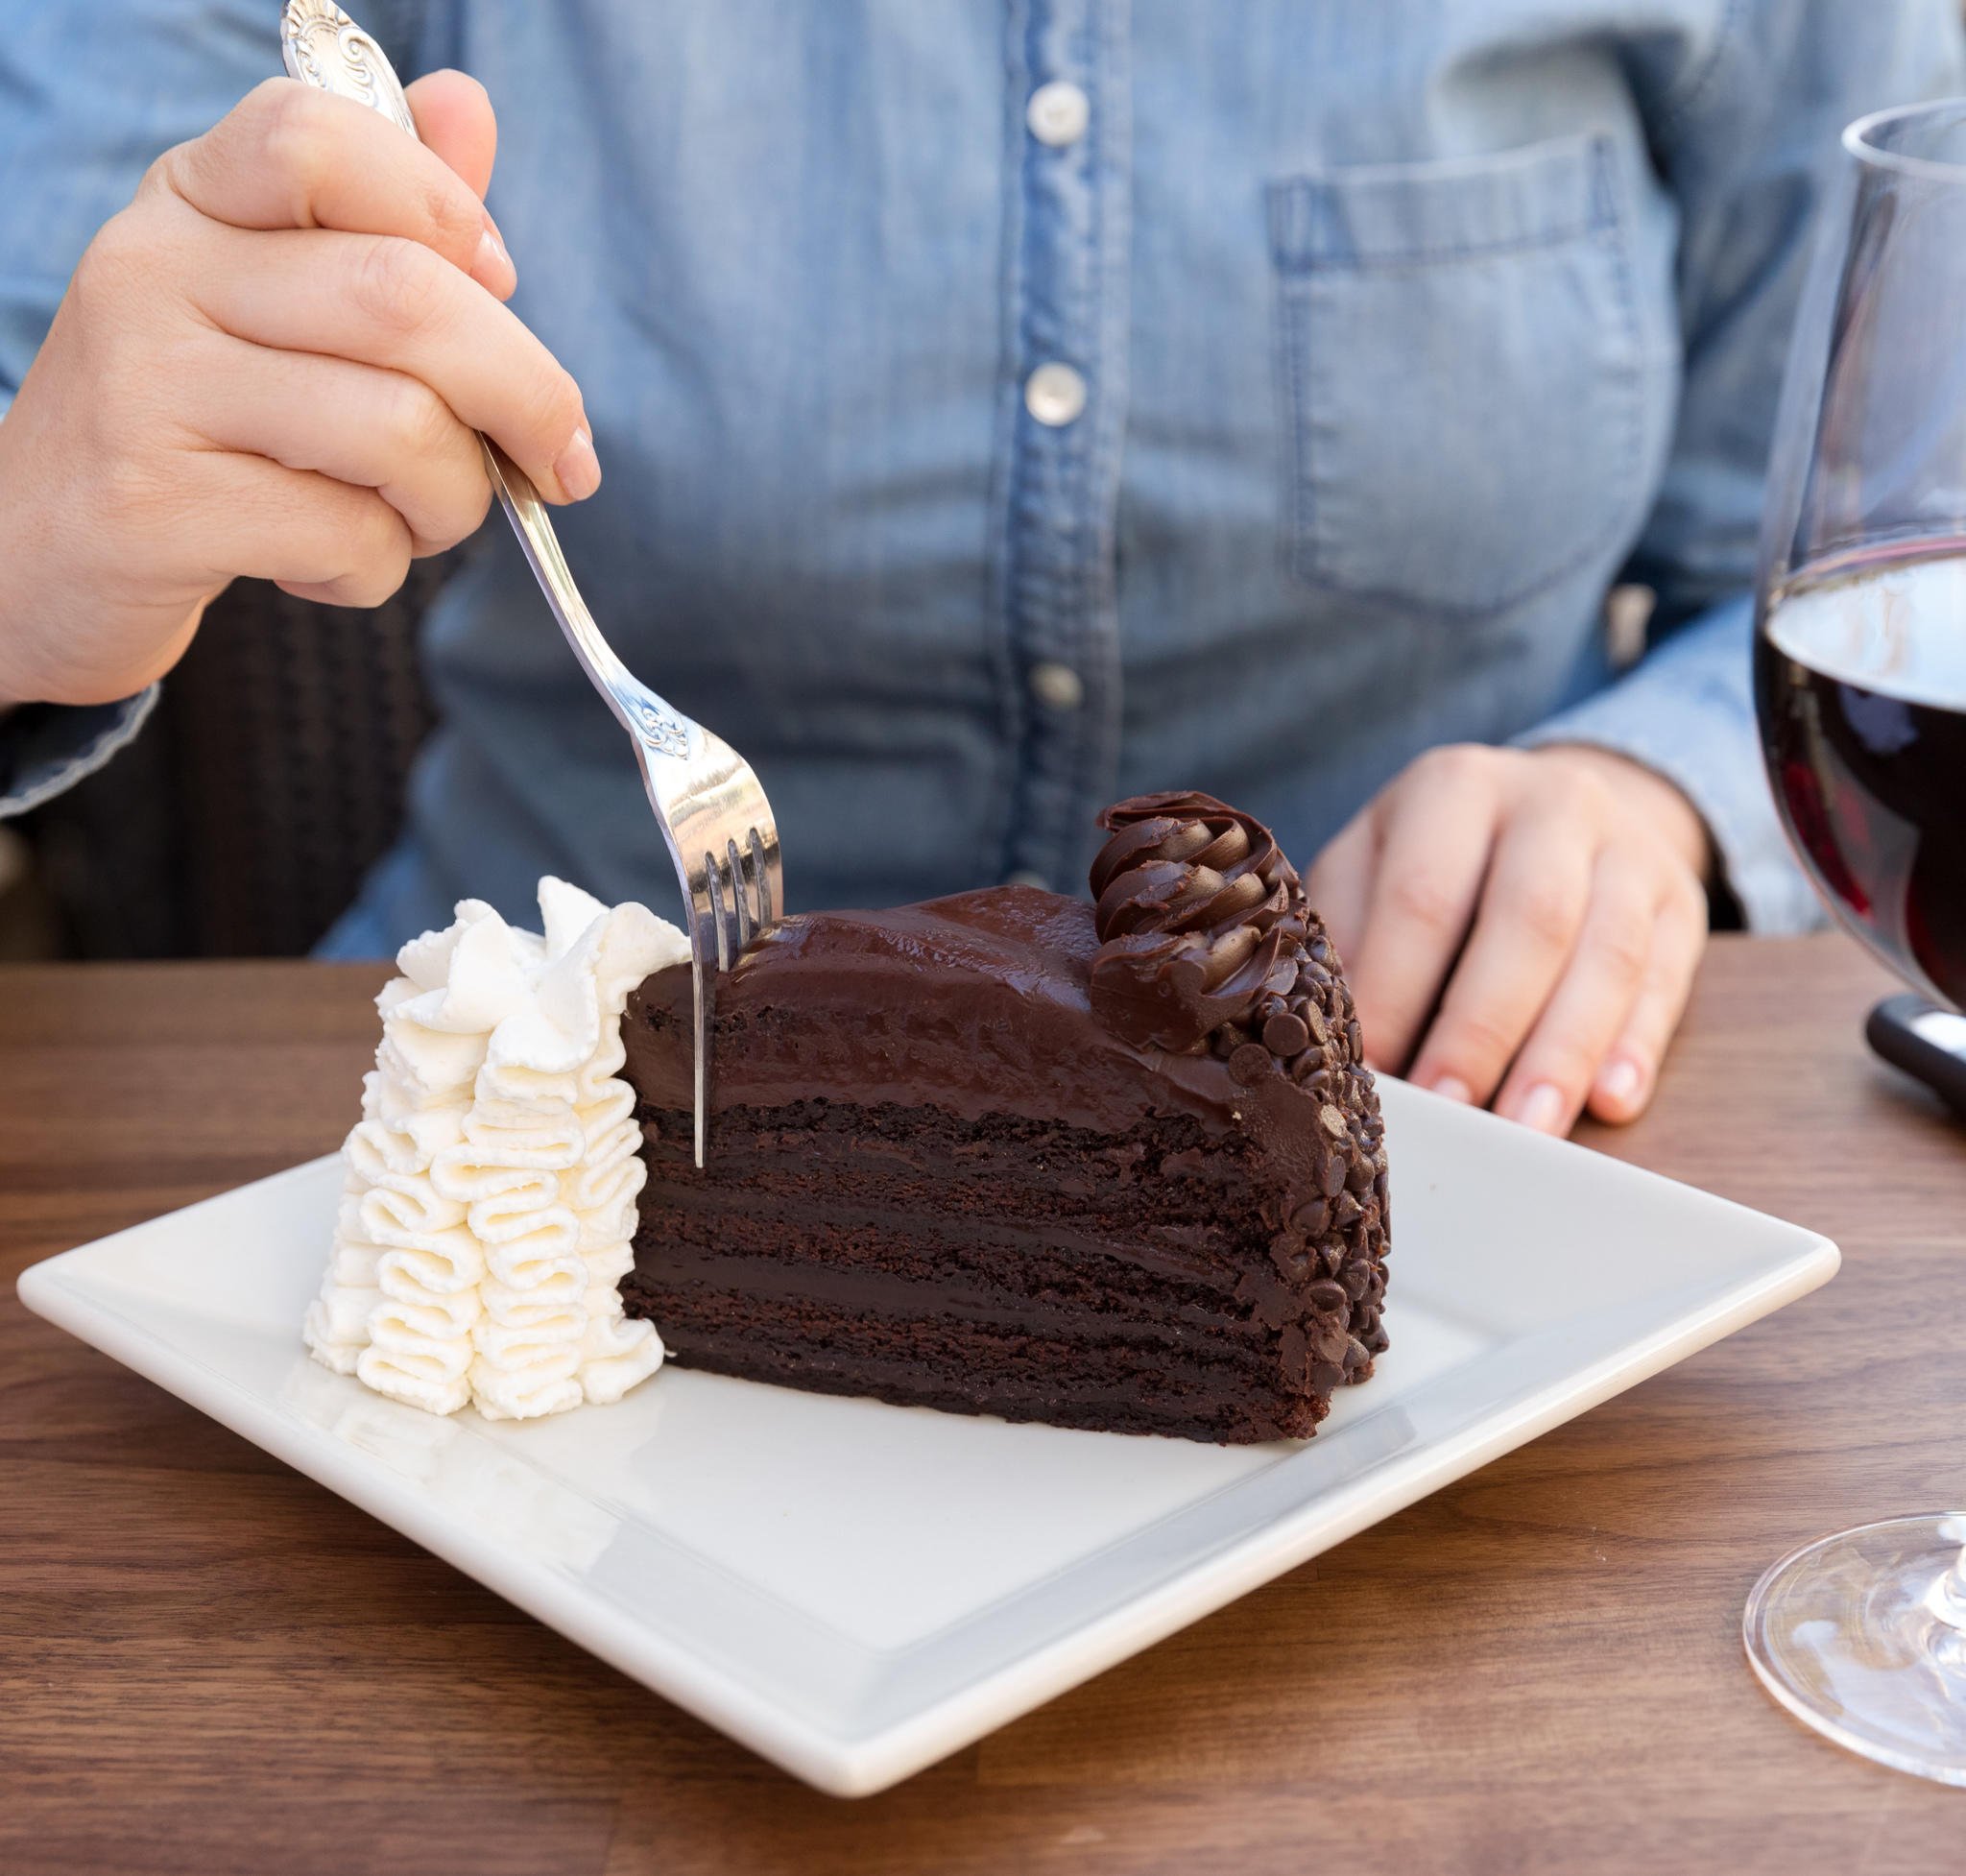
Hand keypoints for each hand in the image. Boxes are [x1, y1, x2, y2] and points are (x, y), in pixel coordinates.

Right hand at [0, 75, 596, 708]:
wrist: (41, 551)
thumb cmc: (198, 425)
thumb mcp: (275, 303)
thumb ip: (381, 219)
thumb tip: (465, 106)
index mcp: (193, 199)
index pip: (324, 138)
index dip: (445, 209)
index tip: (501, 283)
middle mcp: (153, 270)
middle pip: (406, 299)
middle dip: (526, 393)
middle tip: (560, 460)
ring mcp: (145, 387)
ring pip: (398, 430)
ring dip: (456, 502)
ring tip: (420, 521)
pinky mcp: (154, 508)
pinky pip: (346, 534)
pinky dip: (379, 569)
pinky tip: (333, 566)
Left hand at [1305, 744, 1710, 1132]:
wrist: (1553, 808)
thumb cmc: (1435, 861)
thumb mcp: (1373, 868)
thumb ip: (1349, 938)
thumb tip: (1325, 1045)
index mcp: (1453, 788)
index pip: (1423, 896)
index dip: (1398, 990)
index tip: (1375, 1075)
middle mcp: (1550, 803)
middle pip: (1526, 921)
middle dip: (1483, 1030)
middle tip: (1452, 1114)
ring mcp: (1628, 848)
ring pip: (1607, 954)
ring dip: (1564, 1053)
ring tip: (1527, 1130)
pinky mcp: (1682, 900)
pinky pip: (1667, 976)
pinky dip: (1638, 1046)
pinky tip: (1611, 1102)